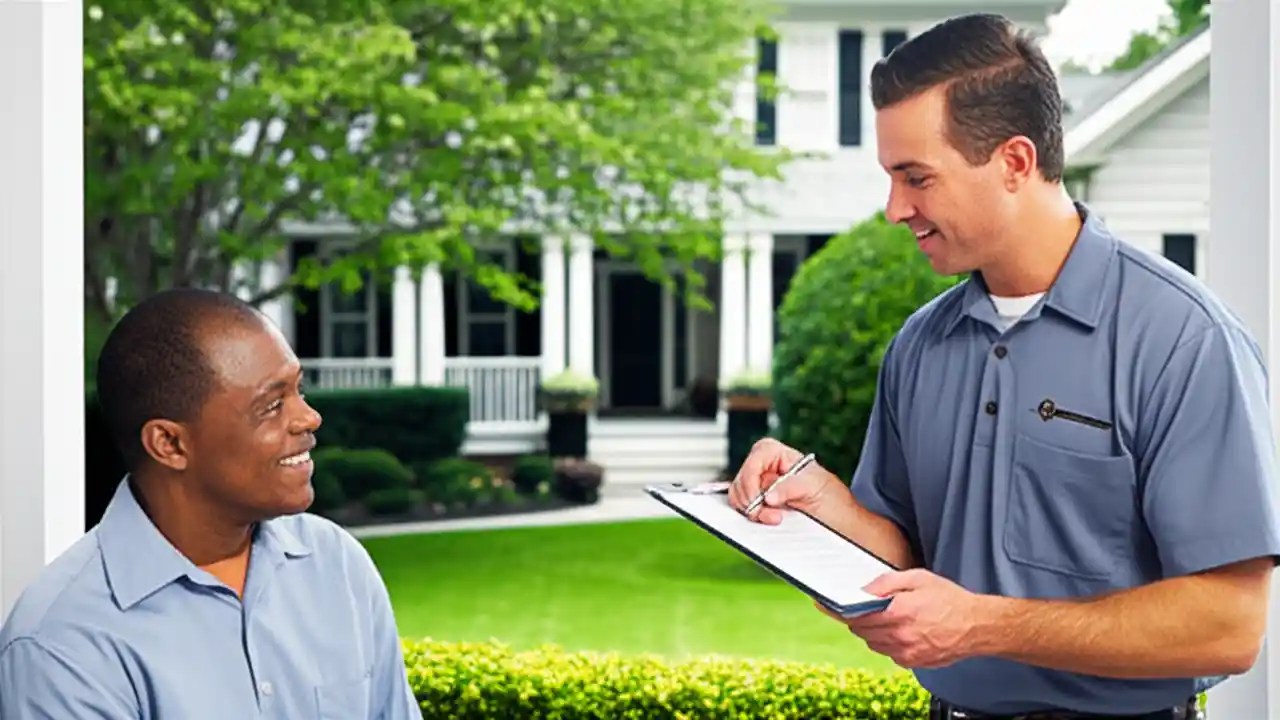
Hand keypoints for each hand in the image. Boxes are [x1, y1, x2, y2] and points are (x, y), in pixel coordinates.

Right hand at [727, 437, 837, 523]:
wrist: (838, 519)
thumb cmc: (830, 497)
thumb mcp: (814, 486)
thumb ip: (789, 487)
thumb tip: (768, 496)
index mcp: (776, 454)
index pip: (753, 462)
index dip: (751, 481)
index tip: (758, 500)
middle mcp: (763, 467)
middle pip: (741, 481)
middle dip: (752, 501)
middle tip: (772, 515)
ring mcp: (758, 487)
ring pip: (738, 498)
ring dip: (753, 511)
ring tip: (775, 518)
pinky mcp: (757, 505)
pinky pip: (742, 509)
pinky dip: (751, 516)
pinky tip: (768, 520)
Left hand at [816, 568, 989, 669]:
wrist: (977, 627)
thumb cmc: (950, 600)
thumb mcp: (919, 578)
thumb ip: (887, 582)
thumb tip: (864, 588)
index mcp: (899, 612)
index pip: (855, 613)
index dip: (835, 609)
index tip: (821, 603)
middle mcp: (899, 635)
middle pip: (860, 629)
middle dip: (856, 617)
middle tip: (861, 606)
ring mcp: (905, 651)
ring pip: (871, 642)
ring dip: (870, 630)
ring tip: (886, 617)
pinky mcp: (911, 662)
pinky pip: (886, 652)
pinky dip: (885, 641)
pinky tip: (899, 629)